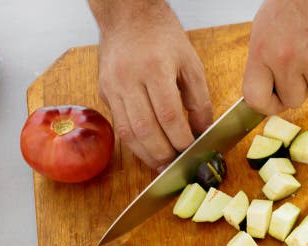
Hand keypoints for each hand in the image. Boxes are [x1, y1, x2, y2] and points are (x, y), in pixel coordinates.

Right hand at [89, 0, 212, 170]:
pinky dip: (135, 143)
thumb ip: (199, 101)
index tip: (192, 150)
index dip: (181, 139)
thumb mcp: (191, 64)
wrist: (127, 15)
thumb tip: (203, 133)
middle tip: (178, 166)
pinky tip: (149, 151)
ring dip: (146, 155)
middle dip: (163, 153)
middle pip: (145, 129)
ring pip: (127, 132)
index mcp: (154, 69)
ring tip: (163, 166)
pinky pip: (119, 125)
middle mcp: (128, 79)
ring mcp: (112, 86)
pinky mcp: (105, 92)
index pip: (168, 115)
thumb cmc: (164, 38)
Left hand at [243, 0, 307, 114]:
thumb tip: (271, 95)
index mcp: (261, 51)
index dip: (268, 106)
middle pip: (293, 100)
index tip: (278, 101)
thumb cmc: (293, 1)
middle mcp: (285, 59)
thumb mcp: (266, 29)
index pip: (255, 98)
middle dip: (301, 87)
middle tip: (306, 64)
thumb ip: (266, 62)